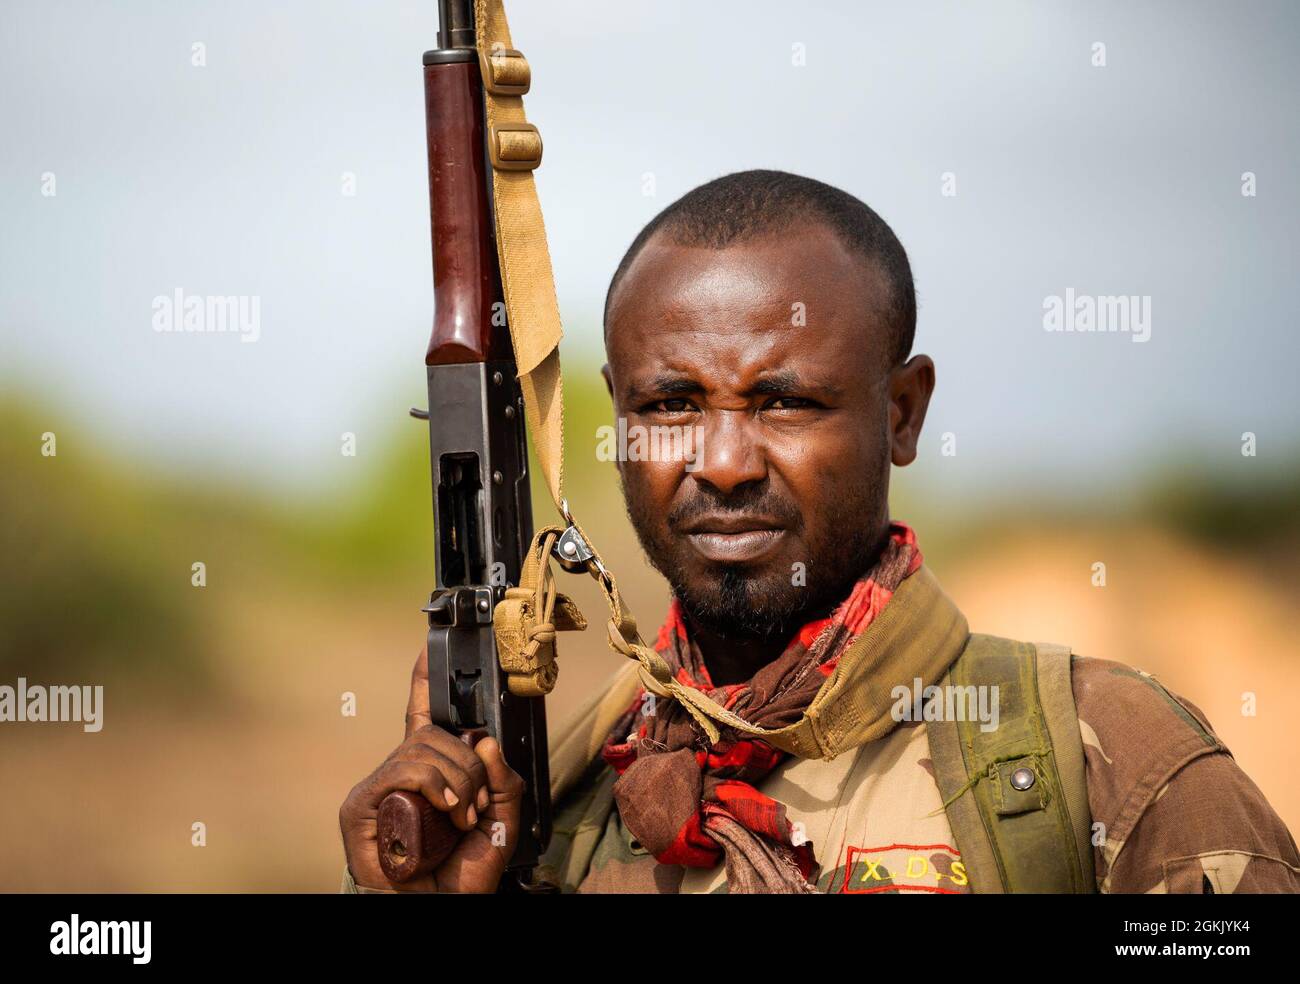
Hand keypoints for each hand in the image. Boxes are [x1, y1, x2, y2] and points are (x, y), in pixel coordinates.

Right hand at [339, 648, 524, 892]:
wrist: (437, 908)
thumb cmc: (461, 873)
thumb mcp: (501, 822)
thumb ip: (505, 781)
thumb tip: (487, 741)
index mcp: (432, 770)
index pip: (427, 715)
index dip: (425, 681)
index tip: (427, 649)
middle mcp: (402, 772)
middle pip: (436, 732)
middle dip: (469, 764)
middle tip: (475, 804)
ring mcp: (379, 786)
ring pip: (424, 748)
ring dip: (456, 780)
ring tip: (461, 816)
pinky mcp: (361, 805)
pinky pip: (403, 768)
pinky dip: (433, 783)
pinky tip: (445, 809)